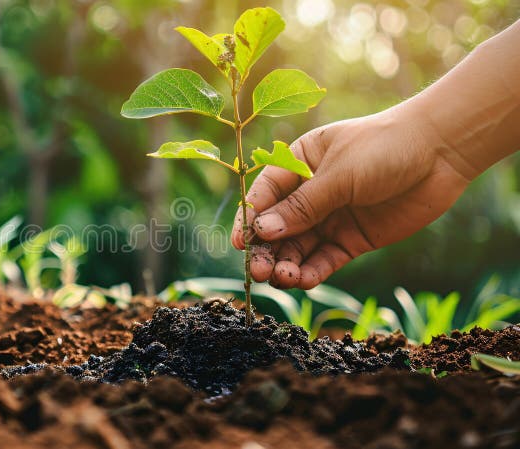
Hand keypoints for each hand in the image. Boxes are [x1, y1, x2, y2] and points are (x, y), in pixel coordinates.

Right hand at [231, 103, 470, 288]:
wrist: (441, 153)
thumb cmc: (385, 147)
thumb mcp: (339, 173)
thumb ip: (303, 206)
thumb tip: (263, 232)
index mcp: (298, 163)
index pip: (264, 195)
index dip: (249, 219)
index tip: (241, 242)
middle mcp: (309, 193)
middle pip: (276, 227)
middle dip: (265, 250)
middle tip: (259, 272)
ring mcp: (330, 218)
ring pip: (297, 247)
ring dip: (286, 264)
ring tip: (283, 278)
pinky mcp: (351, 240)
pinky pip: (324, 260)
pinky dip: (312, 272)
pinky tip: (303, 280)